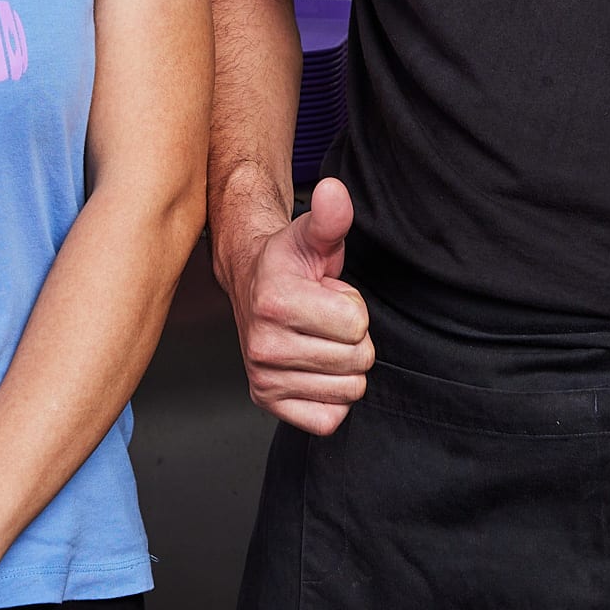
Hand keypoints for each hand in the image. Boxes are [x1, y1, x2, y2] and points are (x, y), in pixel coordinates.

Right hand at [228, 174, 373, 435]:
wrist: (251, 284)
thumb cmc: (289, 263)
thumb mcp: (313, 235)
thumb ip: (331, 218)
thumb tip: (335, 191)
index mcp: (275, 302)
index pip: (357, 324)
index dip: (353, 306)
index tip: (326, 294)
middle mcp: (262, 344)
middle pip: (358, 359)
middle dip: (351, 336)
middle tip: (323, 318)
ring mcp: (262, 377)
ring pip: (349, 390)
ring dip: (342, 365)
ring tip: (316, 337)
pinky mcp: (266, 401)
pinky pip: (329, 418)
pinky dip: (330, 396)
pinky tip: (313, 367)